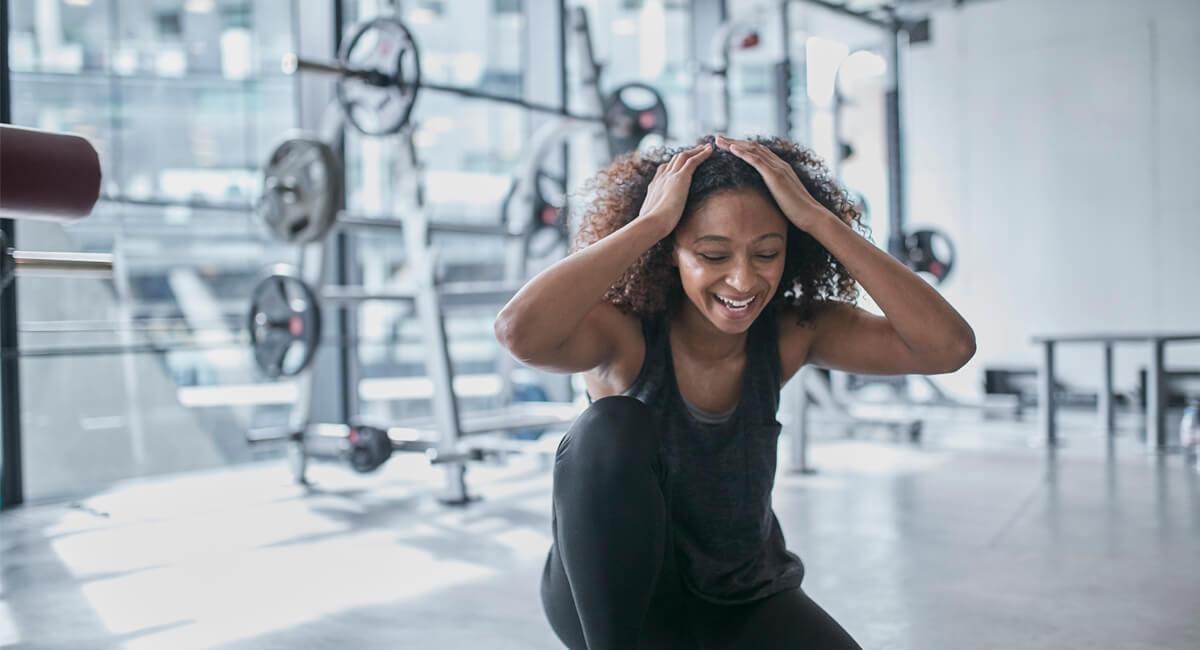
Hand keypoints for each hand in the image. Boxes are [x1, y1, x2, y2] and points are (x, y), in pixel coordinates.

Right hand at [637, 143, 713, 236]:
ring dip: (695, 150)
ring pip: (684, 156)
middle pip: (674, 160)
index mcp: (654, 186)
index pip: (663, 170)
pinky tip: (711, 150)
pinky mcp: (681, 177)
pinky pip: (693, 161)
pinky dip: (702, 154)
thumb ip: (654, 216)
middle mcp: (661, 177)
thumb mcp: (650, 218)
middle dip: (685, 154)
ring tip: (706, 147)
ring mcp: (670, 176)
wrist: (652, 222)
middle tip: (696, 150)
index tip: (678, 164)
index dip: (672, 165)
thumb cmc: (651, 225)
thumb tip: (654, 225)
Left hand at [716, 135, 833, 231]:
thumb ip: (773, 191)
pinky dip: (743, 153)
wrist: (812, 215)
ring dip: (734, 144)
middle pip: (753, 147)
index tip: (727, 145)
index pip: (758, 152)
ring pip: (753, 150)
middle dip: (734, 141)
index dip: (742, 147)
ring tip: (719, 140)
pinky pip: (757, 161)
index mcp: (780, 168)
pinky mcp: (776, 176)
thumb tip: (763, 196)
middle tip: (717, 138)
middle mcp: (779, 164)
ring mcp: (778, 168)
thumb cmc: (798, 211)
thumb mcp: (782, 197)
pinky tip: (732, 149)